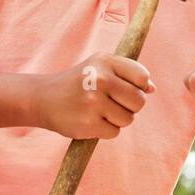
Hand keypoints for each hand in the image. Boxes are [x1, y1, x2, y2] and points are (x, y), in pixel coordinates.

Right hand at [36, 52, 153, 138]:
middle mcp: (100, 79)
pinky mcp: (88, 124)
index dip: (140, 86)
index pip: (142, 77)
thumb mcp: (99, 67)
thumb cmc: (78, 82)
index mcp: (105, 61)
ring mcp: (93, 102)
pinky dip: (106, 130)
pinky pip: (114, 132)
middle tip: (113, 103)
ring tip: (100, 111)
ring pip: (128, 119)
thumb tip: (152, 89)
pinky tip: (91, 121)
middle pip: (139, 101)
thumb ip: (128, 74)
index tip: (127, 88)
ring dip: (118, 119)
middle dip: (131, 106)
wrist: (42, 98)